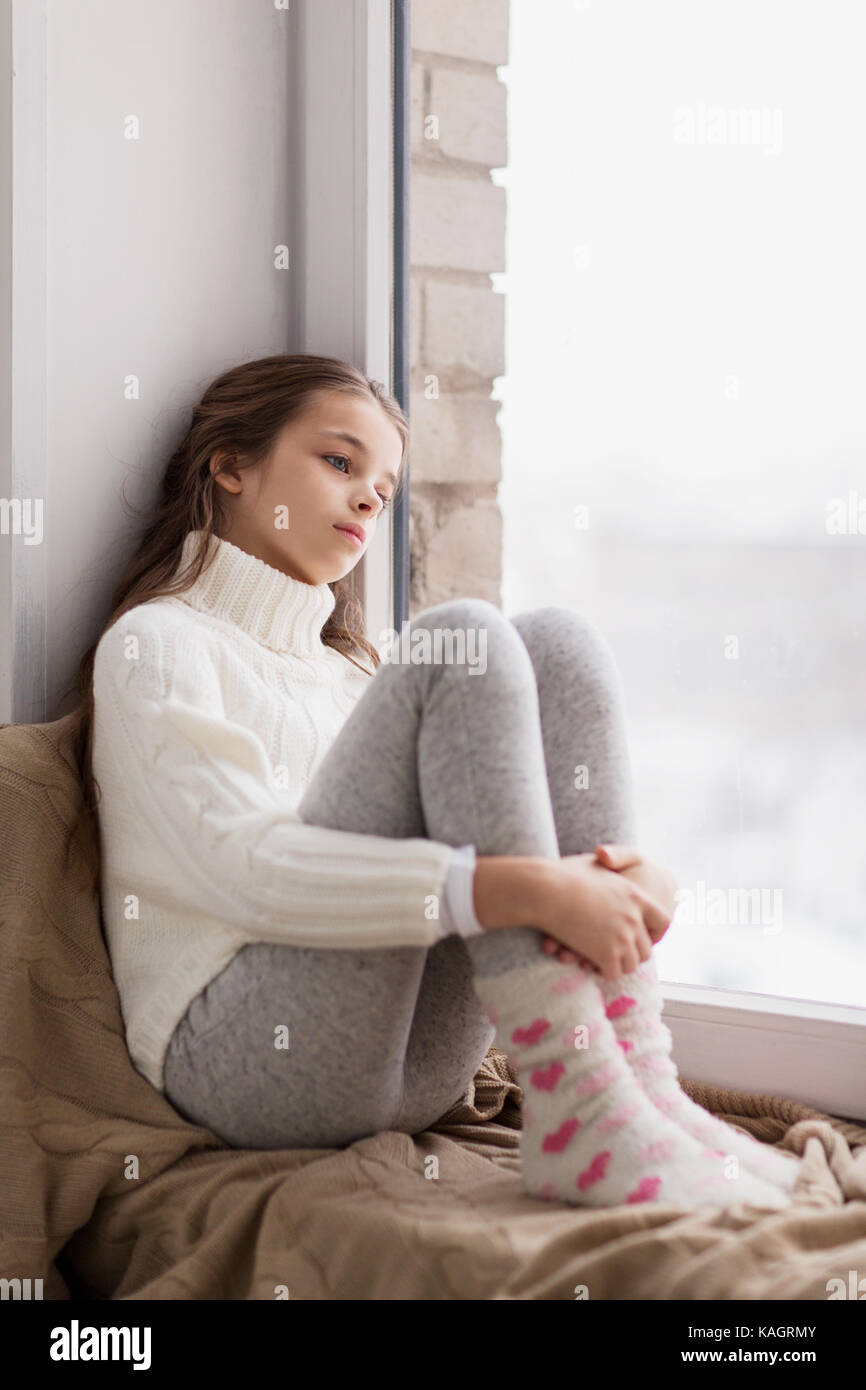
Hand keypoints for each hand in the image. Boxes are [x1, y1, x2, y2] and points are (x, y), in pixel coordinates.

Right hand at [535, 851, 669, 979]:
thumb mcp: (595, 864)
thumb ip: (608, 865)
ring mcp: (622, 937)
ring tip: (601, 961)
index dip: (655, 933)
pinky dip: (603, 972)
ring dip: (617, 965)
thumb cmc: (563, 874)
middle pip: (646, 949)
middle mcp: (634, 917)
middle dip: (632, 955)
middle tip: (616, 955)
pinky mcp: (606, 953)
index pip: (663, 921)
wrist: (546, 890)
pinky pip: (613, 973)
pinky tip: (590, 964)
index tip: (646, 938)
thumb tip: (605, 857)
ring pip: (631, 965)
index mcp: (635, 896)